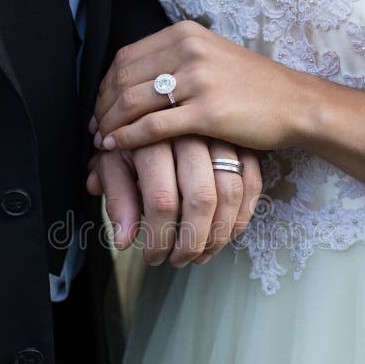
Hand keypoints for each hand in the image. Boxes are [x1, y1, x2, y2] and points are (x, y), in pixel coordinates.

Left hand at [86, 137, 261, 266]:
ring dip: (218, 234)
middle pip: (201, 199)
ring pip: (230, 193)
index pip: (161, 201)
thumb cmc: (131, 141)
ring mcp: (220, 136)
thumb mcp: (114, 162)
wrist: (156, 102)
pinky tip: (226, 235)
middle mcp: (189, 135)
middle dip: (192, 241)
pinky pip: (251, 183)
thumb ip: (119, 199)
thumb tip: (124, 241)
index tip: (153, 258)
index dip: (159, 238)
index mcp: (152, 140)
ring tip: (200, 255)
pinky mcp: (240, 142)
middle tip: (179, 261)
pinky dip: (242, 215)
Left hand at [92, 20, 312, 151]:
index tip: (100, 106)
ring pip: (132, 102)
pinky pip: (152, 127)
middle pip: (123, 79)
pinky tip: (116, 148)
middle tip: (95, 128)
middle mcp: (189, 50)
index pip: (126, 58)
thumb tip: (135, 81)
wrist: (295, 104)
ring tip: (102, 140)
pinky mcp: (207, 113)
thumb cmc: (253, 87)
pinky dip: (127, 139)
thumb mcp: (211, 58)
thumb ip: (175, 62)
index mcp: (185, 34)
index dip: (105, 86)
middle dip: (102, 107)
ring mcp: (198, 80)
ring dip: (109, 125)